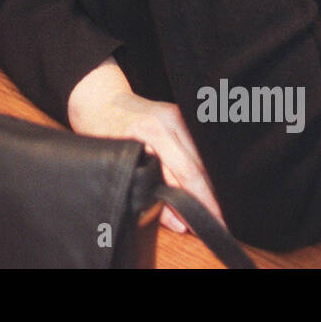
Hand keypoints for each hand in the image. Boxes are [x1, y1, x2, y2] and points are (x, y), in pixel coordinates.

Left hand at [67, 58, 222, 232]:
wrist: (101, 98)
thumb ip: (147, 194)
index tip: (214, 222)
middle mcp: (171, 121)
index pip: (187, 173)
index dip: (202, 201)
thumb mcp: (118, 163)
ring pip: (203, 158)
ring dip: (209, 184)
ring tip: (214, 209)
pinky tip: (204, 186)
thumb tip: (178, 223)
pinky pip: (198, 148)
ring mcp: (179, 115)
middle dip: (211, 197)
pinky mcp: (183, 116)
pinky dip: (202, 169)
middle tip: (219, 222)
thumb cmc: (103, 130)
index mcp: (153, 132)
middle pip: (200, 166)